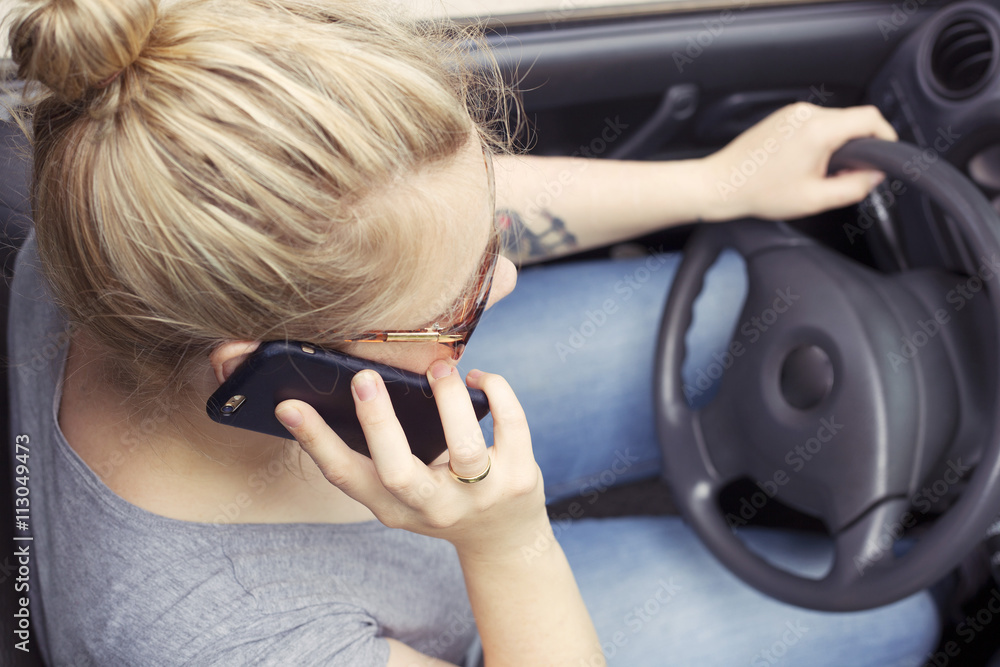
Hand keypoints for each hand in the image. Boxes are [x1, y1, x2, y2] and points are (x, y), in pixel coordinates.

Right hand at [274, 362, 547, 557]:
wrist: (504, 539)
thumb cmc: (440, 497)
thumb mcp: (403, 494)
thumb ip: (377, 455)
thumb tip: (342, 389)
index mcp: (394, 506)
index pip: (346, 478)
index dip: (315, 442)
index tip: (289, 405)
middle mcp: (434, 507)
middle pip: (399, 472)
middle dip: (379, 424)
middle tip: (364, 378)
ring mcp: (480, 496)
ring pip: (463, 448)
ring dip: (449, 401)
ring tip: (438, 367)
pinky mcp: (521, 478)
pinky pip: (511, 427)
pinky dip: (496, 393)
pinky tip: (478, 378)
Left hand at [703, 103, 897, 220]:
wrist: (722, 184)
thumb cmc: (760, 192)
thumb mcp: (815, 199)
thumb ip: (853, 187)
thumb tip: (875, 176)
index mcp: (818, 129)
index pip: (870, 118)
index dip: (886, 136)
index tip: (885, 155)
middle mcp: (807, 113)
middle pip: (853, 119)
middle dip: (860, 145)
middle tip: (850, 174)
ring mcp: (793, 112)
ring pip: (834, 121)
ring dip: (839, 143)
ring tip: (822, 173)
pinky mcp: (783, 117)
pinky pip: (815, 123)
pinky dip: (821, 140)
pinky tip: (806, 164)